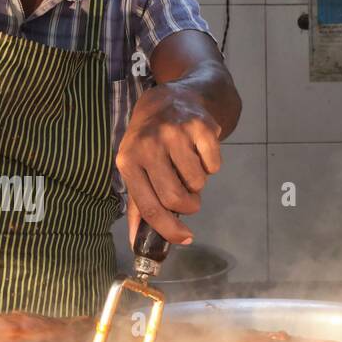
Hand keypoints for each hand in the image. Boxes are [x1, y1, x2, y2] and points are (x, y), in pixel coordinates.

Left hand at [116, 81, 222, 245]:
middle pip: (175, 198)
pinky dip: (210, 166)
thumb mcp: (134, 166)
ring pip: (197, 183)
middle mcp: (148, 145)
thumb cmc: (149, 140)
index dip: (168, 229)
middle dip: (188, 206)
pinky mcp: (200, 126)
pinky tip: (199, 151)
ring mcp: (175, 133)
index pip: (149, 206)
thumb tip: (136, 243)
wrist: (171, 98)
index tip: (185, 238)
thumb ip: (137, 205)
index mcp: (128, 160)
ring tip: (188, 167)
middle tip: (189, 199)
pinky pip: (213, 165)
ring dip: (198, 184)